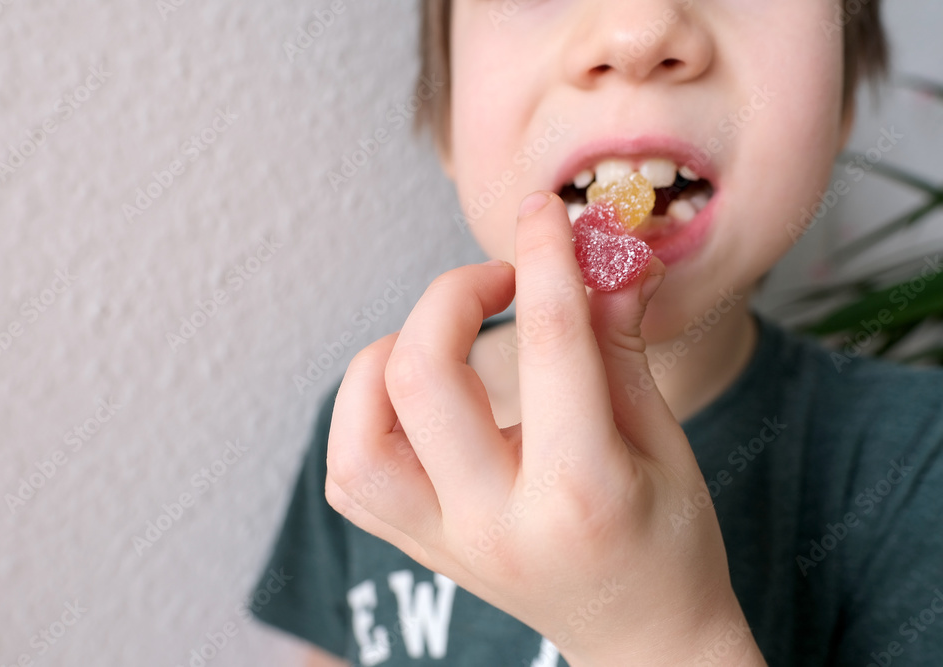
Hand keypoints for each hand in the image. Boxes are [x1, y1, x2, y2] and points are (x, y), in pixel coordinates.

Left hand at [325, 192, 765, 665]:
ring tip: (445, 341)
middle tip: (500, 281)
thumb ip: (620, 345)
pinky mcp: (418, 546)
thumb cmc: (669, 544)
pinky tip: (415, 394)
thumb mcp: (665, 440)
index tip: (545, 214)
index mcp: (579, 493)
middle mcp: (493, 522)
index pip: (548, 346)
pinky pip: (351, 472)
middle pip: (421, 380)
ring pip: (358, 432)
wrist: (641, 640)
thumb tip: (602, 256)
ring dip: (390, 357)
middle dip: (451, 297)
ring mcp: (444, 542)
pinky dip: (365, 411)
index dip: (546, 259)